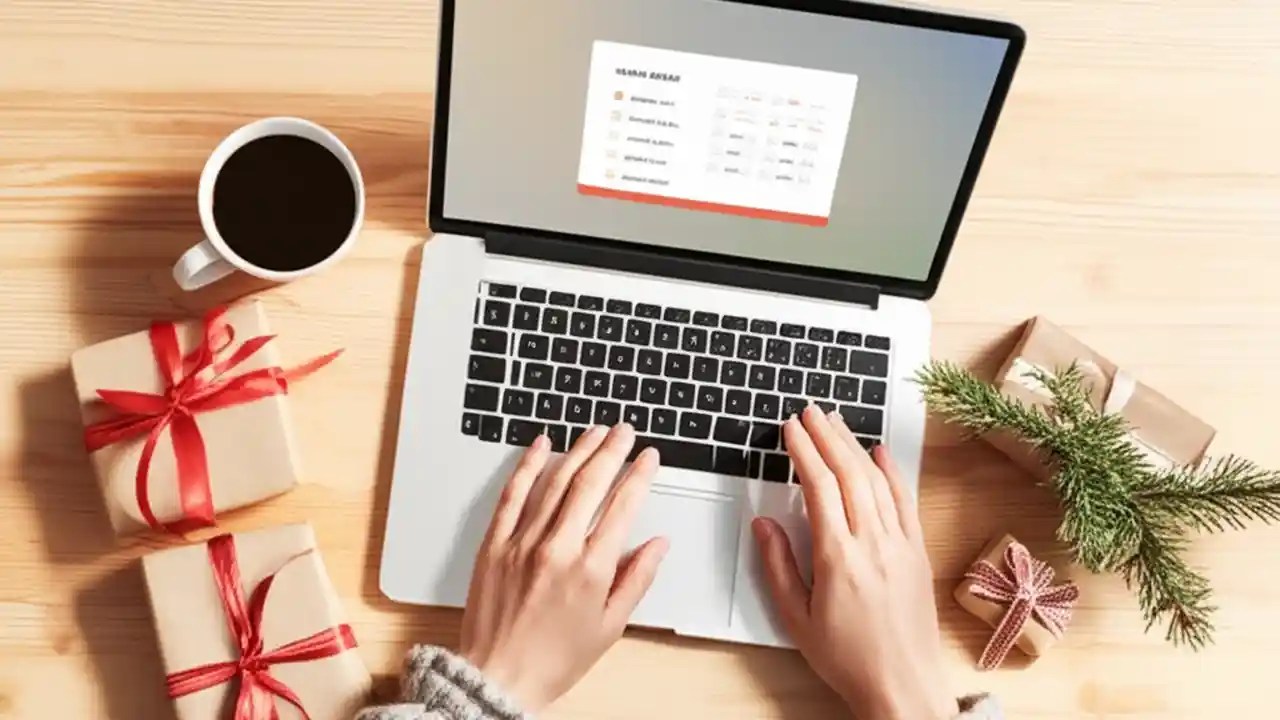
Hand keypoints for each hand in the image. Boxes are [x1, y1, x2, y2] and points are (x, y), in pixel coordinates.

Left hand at [459, 424, 667, 711]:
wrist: (498, 678)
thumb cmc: (553, 660)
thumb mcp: (610, 626)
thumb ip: (637, 579)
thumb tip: (658, 545)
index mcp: (591, 570)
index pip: (623, 506)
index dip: (640, 475)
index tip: (649, 457)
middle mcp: (557, 549)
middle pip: (590, 483)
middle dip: (612, 450)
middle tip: (624, 432)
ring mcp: (522, 542)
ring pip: (554, 481)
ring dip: (578, 450)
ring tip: (594, 432)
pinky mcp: (494, 544)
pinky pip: (512, 494)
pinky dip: (527, 465)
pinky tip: (541, 445)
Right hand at [753, 407, 956, 719]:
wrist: (903, 686)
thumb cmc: (848, 659)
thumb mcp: (796, 618)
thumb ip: (777, 566)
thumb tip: (764, 524)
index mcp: (838, 558)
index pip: (818, 487)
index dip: (803, 451)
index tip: (789, 428)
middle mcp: (873, 543)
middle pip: (849, 473)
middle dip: (827, 436)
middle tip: (810, 411)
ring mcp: (900, 546)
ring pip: (876, 481)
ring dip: (854, 447)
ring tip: (837, 423)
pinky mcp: (918, 553)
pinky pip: (904, 502)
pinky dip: (892, 473)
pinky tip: (880, 454)